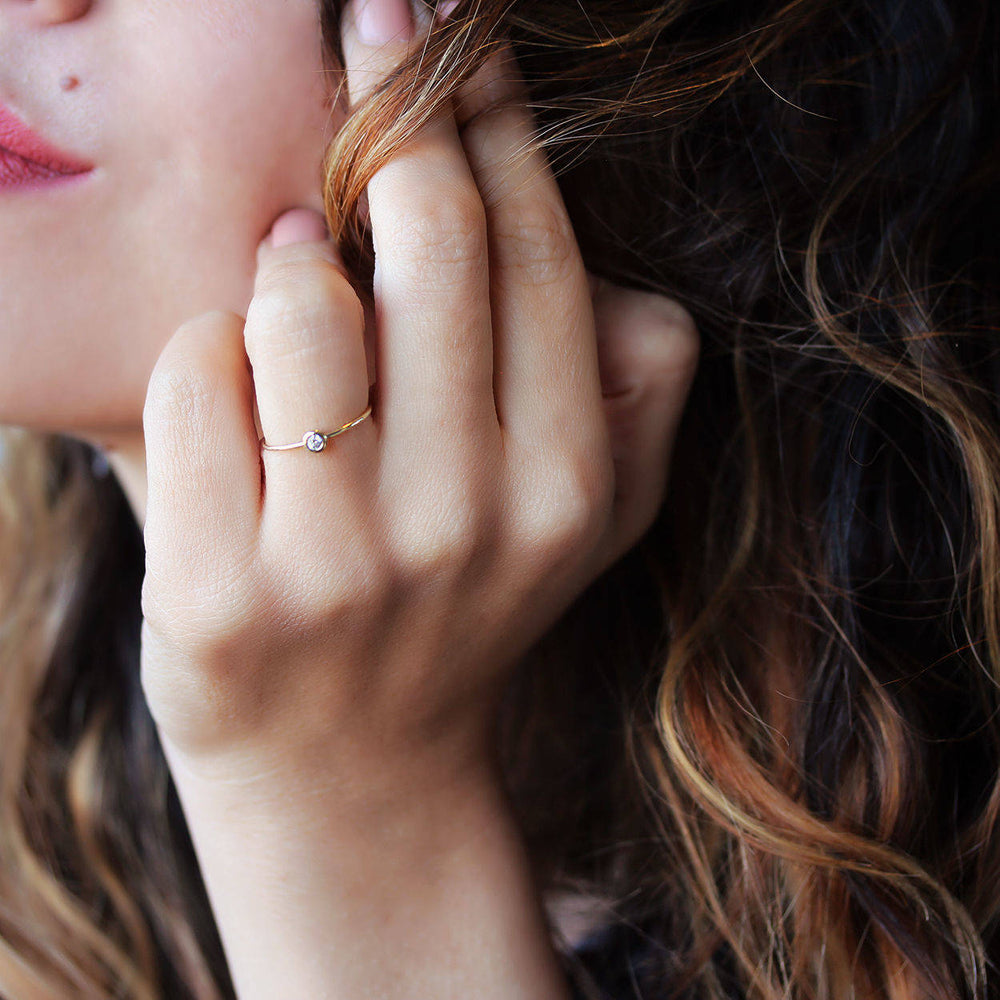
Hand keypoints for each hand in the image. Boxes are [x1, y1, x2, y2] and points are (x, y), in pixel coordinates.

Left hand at [139, 1, 699, 808]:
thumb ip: (642, 387)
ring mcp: (338, 564)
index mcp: (571, 487)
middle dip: (390, 109)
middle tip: (369, 37)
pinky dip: (204, 358)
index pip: (535, 252)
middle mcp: (468, 520)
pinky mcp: (219, 597)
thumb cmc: (463, 609)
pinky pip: (194, 379)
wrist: (351, 767)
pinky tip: (238, 405)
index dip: (488, 115)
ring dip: (287, 259)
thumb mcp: (598, 522)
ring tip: (302, 279)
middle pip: (429, 240)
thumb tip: (602, 260)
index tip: (446, 24)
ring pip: (296, 296)